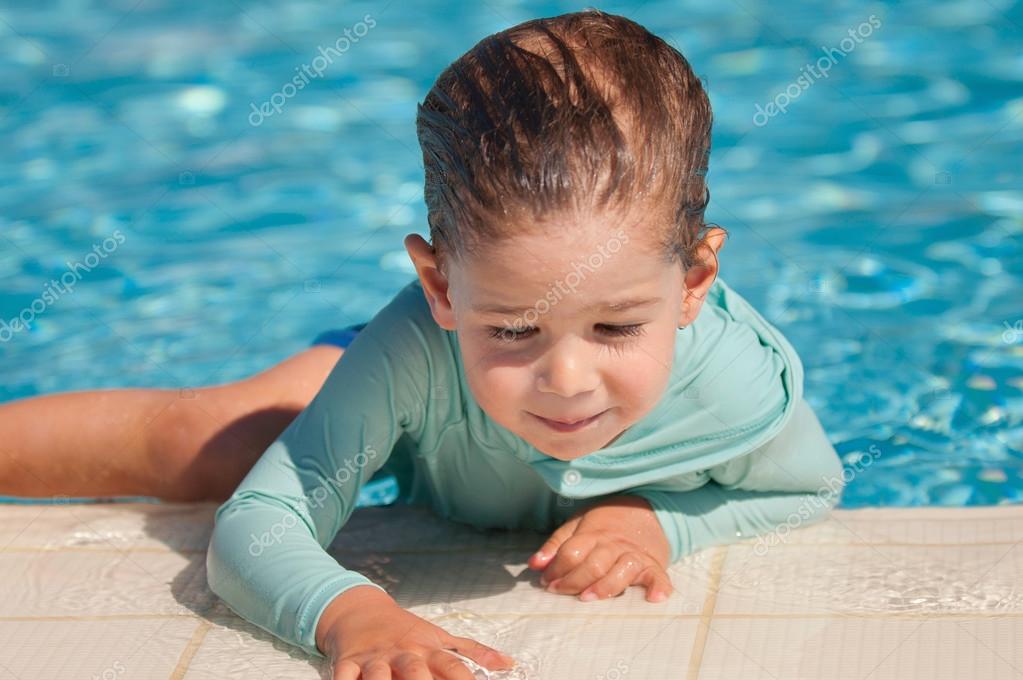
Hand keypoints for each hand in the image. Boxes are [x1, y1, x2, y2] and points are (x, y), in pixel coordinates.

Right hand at [317, 585, 516, 678]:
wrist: (361, 611)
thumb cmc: (407, 630)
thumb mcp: (440, 636)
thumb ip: (473, 652)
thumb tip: (509, 664)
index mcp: (428, 648)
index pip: (451, 665)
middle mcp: (403, 652)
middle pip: (415, 669)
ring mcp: (374, 657)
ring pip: (377, 674)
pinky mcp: (348, 662)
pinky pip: (344, 676)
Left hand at [527, 494, 672, 602]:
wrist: (645, 511)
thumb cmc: (606, 523)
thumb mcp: (577, 524)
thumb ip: (556, 544)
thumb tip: (534, 565)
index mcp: (593, 533)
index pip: (572, 551)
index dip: (555, 567)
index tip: (545, 581)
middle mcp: (614, 545)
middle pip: (594, 564)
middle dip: (573, 580)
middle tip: (557, 591)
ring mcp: (635, 555)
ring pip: (622, 571)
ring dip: (605, 586)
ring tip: (588, 597)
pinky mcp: (653, 565)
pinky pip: (659, 576)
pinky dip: (659, 587)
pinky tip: (653, 598)